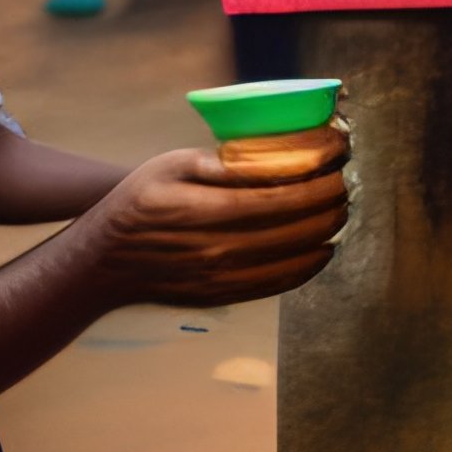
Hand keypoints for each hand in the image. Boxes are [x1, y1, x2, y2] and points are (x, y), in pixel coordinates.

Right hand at [89, 142, 348, 307]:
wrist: (104, 262)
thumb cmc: (135, 203)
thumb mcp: (167, 166)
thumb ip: (216, 162)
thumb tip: (261, 156)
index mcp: (208, 211)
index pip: (282, 194)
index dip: (318, 175)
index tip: (338, 155)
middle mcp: (222, 250)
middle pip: (297, 226)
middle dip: (330, 200)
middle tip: (346, 179)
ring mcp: (226, 278)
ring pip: (295, 257)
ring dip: (326, 231)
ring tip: (340, 208)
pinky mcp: (226, 295)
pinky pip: (280, 284)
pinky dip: (309, 266)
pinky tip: (322, 248)